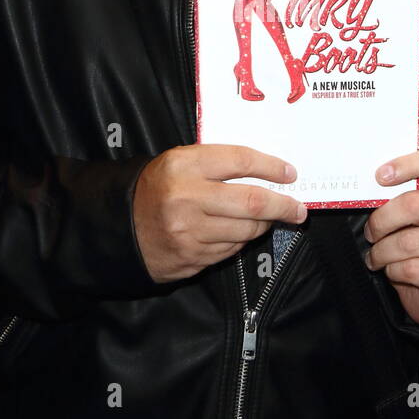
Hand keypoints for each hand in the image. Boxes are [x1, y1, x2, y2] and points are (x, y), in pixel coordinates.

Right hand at [133, 144, 306, 282]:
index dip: (271, 167)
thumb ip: (216, 164)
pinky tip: (241, 232)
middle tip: (298, 208)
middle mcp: (186, 198)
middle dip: (283, 205)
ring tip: (269, 218)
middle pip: (252, 201)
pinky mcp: (192, 258)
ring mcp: (189, 232)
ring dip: (265, 224)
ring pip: (247, 230)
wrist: (121, 227)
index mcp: (183, 166)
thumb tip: (267, 172)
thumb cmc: (157, 189)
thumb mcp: (178, 163)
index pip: (240, 161)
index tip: (290, 173)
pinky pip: (232, 249)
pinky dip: (243, 240)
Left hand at [363, 148, 418, 328]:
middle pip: (413, 205)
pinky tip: (394, 270)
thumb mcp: (412, 215)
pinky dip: (394, 271)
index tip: (379, 176)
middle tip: (371, 233)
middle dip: (381, 221)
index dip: (405, 165)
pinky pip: (413, 269)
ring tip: (378, 256)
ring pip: (408, 242)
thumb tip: (365, 189)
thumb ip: (398, 198)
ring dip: (382, 252)